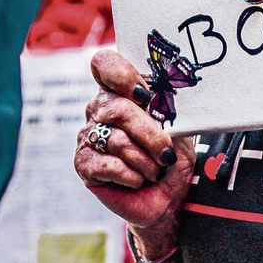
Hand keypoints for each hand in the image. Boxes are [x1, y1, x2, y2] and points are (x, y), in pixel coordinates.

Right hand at [74, 49, 192, 248]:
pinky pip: (108, 165)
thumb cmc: (171, 158)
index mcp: (121, 91)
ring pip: (117, 141)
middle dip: (149, 134)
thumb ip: (166, 108)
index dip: (121, 74)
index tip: (145, 95)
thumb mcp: (178, 129)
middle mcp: (100, 109)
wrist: (169, 198)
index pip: (105, 64)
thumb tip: (160, 98)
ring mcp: (88, 135)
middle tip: (166, 153)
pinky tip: (137, 180)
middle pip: (118, 109)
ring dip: (146, 161)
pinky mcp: (83, 163)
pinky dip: (132, 176)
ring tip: (155, 171)